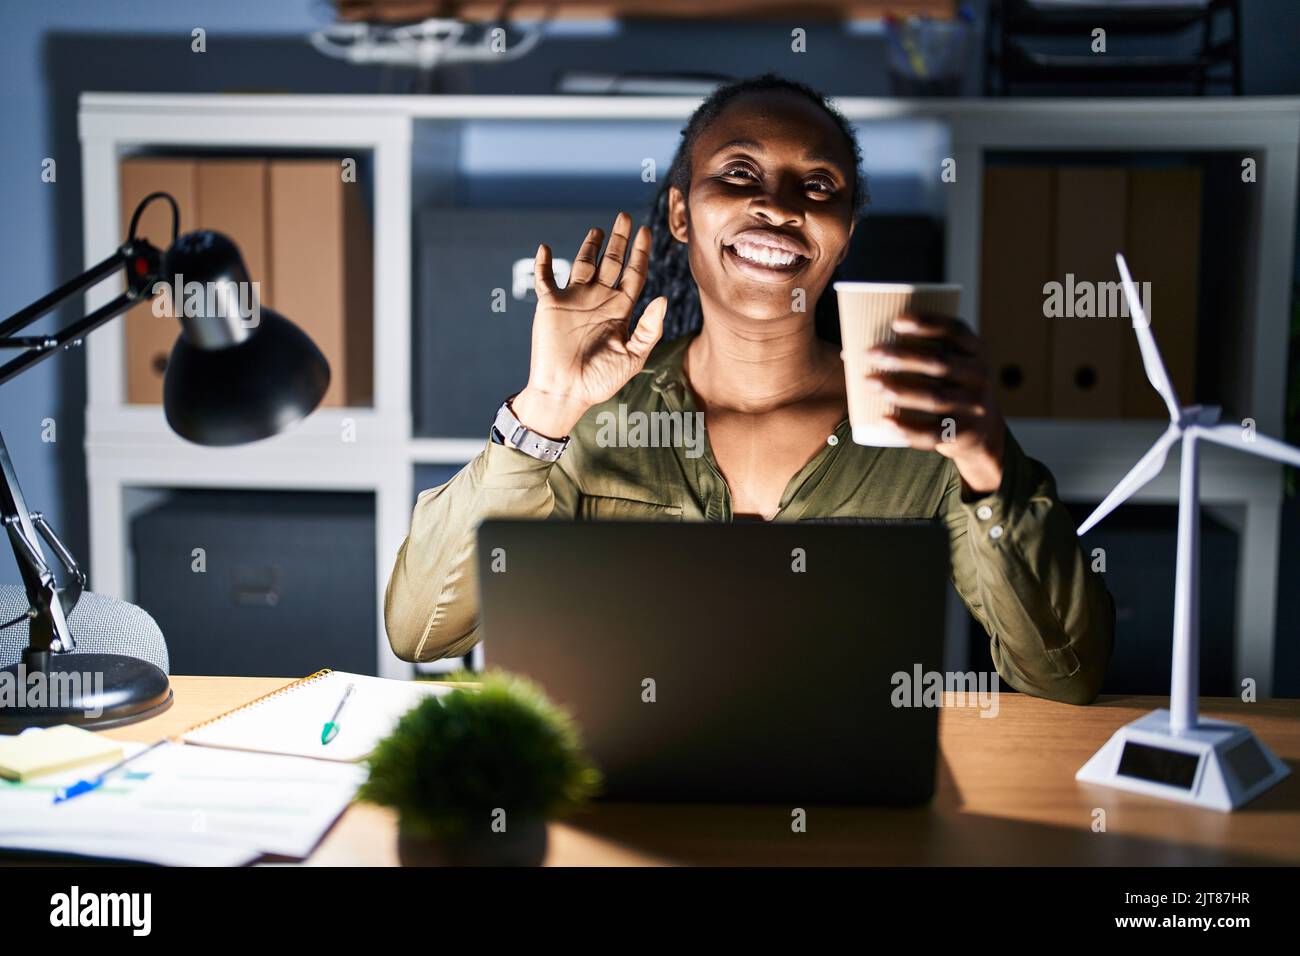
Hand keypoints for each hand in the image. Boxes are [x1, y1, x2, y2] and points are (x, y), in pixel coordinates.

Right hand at [512, 212, 666, 438]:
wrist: (567, 392)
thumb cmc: (601, 380)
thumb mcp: (633, 357)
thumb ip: (649, 329)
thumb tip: (663, 299)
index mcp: (620, 310)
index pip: (633, 274)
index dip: (640, 253)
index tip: (646, 232)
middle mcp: (598, 300)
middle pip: (611, 262)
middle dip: (619, 240)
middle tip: (625, 217)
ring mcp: (574, 300)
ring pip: (583, 264)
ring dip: (589, 246)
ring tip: (598, 230)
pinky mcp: (550, 305)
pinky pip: (544, 278)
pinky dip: (543, 263)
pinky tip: (545, 249)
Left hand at [861, 313, 1006, 494]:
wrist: (983, 431)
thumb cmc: (949, 387)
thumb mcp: (947, 365)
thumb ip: (912, 354)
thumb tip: (848, 352)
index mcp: (975, 350)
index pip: (954, 330)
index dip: (926, 323)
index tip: (895, 322)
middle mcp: (980, 375)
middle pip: (939, 363)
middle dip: (902, 357)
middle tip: (870, 354)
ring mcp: (974, 406)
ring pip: (934, 398)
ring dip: (899, 391)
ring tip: (869, 384)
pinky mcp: (964, 433)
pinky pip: (933, 433)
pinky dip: (907, 428)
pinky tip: (884, 421)